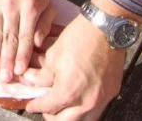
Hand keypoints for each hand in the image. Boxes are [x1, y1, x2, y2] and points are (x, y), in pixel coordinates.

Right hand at [0, 0, 55, 81]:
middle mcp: (12, 5)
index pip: (25, 36)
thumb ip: (45, 25)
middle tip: (4, 77)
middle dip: (6, 59)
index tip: (19, 71)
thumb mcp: (46, 7)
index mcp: (30, 7)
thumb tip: (38, 43)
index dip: (22, 55)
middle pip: (9, 37)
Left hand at [23, 0, 133, 119]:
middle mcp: (86, 101)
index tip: (31, 106)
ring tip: (62, 108)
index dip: (35, 106)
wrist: (106, 28)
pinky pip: (96, 110)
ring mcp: (101, 99)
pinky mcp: (111, 93)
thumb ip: (41, 75)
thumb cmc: (78, 38)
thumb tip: (31, 81)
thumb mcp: (53, 56)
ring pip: (83, 120)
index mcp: (68, 92)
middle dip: (52, 116)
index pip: (47, 107)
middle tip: (45, 109)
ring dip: (70, 116)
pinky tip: (78, 101)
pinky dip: (84, 110)